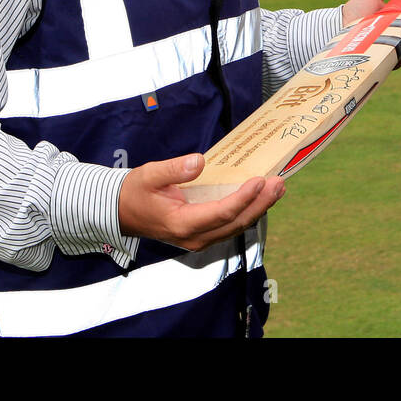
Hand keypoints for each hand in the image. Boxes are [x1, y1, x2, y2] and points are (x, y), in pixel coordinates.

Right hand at [118, 153, 284, 250]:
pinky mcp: (203, 235)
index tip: (260, 181)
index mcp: (182, 224)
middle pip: (236, 223)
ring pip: (237, 226)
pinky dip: (248, 211)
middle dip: (261, 203)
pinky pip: (231, 226)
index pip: (221, 213)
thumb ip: (174, 169)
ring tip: (277, 189)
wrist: (122, 212)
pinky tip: (260, 198)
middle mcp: (195, 237)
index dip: (243, 198)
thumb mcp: (149, 175)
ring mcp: (200, 239)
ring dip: (259, 208)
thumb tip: (199, 161)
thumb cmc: (135, 192)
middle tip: (279, 183)